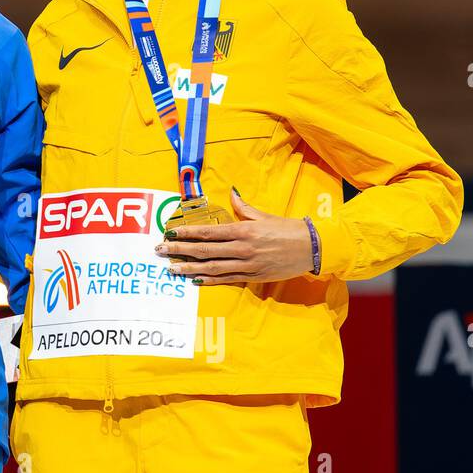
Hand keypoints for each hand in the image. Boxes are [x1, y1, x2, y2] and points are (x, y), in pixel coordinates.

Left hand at [153, 187, 314, 284]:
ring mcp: (247, 265)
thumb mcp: (264, 215)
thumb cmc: (287, 229)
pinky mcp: (253, 277)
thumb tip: (231, 192)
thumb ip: (243, 207)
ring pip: (212, 267)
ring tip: (171, 269)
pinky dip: (209, 280)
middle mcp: (242, 248)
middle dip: (179, 250)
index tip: (169, 232)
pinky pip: (226, 279)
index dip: (186, 232)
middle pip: (204, 250)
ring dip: (189, 268)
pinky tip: (194, 280)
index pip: (208, 231)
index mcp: (243, 230)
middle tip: (160, 250)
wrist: (312, 248)